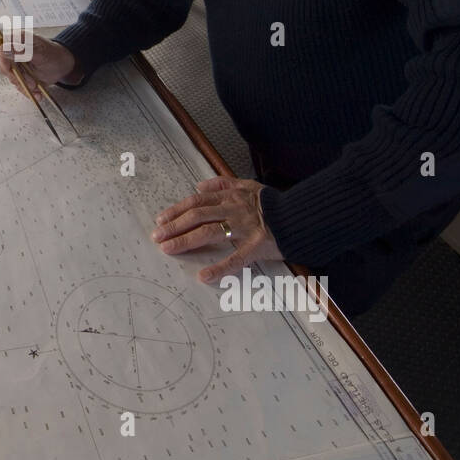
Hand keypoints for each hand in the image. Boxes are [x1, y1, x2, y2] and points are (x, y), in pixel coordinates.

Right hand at [0, 32, 80, 97]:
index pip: (0, 46)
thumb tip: (3, 47)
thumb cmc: (55, 55)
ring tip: (36, 85)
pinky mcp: (19, 74)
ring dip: (23, 84)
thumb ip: (22, 51)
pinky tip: (37, 92)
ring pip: (10, 77)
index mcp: (18, 39)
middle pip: (3, 64)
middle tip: (30, 81)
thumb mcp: (40, 54)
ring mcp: (16, 63)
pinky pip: (17, 84)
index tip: (10, 69)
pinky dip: (27, 90)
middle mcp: (14, 50)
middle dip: (16, 76)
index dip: (2, 59)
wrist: (63, 66)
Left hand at [151, 176, 284, 282]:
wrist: (301, 215)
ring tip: (168, 249)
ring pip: (209, 232)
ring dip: (186, 241)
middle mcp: (234, 210)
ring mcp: (245, 228)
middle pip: (198, 216)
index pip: (197, 201)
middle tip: (157, 236)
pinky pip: (236, 259)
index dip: (177, 210)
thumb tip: (198, 185)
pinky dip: (219, 268)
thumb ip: (223, 183)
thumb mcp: (248, 185)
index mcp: (231, 196)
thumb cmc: (274, 204)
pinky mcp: (257, 246)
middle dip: (175, 226)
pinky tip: (204, 277)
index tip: (161, 220)